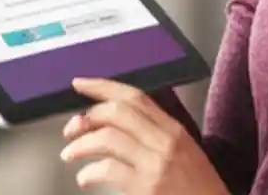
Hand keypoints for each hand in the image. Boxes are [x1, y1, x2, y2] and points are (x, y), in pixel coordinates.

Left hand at [60, 78, 228, 193]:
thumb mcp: (185, 153)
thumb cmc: (199, 189)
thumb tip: (117, 124)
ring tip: (69, 154)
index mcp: (174, 129)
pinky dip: (89, 172)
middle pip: (118, 112)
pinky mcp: (147, 188)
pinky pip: (109, 169)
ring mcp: (156, 164)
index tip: (79, 84)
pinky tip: (85, 178)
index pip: (135, 97)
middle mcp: (165, 141)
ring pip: (108, 138)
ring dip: (81, 144)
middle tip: (70, 128)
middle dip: (87, 116)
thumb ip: (157, 135)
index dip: (103, 86)